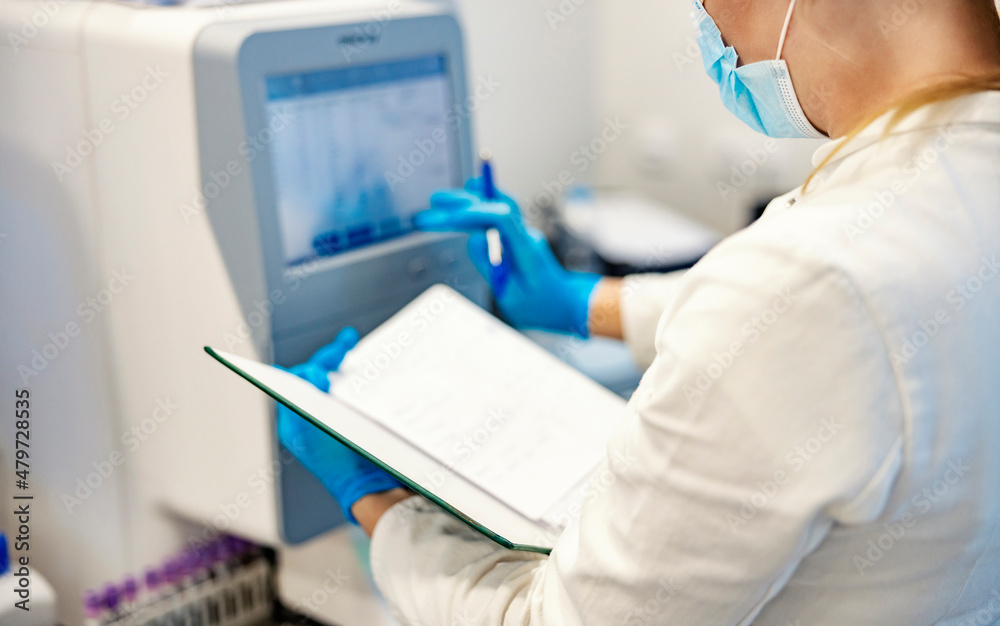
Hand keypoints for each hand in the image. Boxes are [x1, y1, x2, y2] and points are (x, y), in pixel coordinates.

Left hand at [276, 327, 402, 524]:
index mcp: (294, 423)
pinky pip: (352, 397)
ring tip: (353, 345)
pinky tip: (369, 371)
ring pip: (336, 384)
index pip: (295, 381)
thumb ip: (306, 395)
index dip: (312, 365)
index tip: (328, 358)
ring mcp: (333, 424)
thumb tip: (310, 371)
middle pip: (316, 379)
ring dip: (345, 364)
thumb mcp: (315, 425)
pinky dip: (359, 381)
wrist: (373, 488)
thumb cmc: (340, 462)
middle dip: (331, 357)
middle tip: (348, 339)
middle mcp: (311, 421)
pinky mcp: (354, 427)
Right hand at [414, 178, 600, 336]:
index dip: (477, 212)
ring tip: (438, 200)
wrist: (565, 303)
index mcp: (526, 250)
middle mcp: (525, 235)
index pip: (502, 218)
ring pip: (494, 205)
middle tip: (435, 200)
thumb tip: (474, 239)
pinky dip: (476, 207)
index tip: (452, 217)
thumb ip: (491, 267)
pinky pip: (495, 214)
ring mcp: (522, 233)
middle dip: (463, 201)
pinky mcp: (516, 236)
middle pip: (495, 205)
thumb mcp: (512, 296)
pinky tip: (458, 203)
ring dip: (466, 200)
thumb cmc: (541, 305)